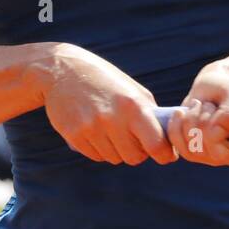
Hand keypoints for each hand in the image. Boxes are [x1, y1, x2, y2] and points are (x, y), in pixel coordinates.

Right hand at [44, 47, 177, 165]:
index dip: (164, 154)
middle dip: (137, 151)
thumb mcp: (132, 90)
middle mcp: (113, 118)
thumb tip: (167, 141)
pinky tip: (94, 129)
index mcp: (133, 105)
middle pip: (135, 157)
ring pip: (114, 158)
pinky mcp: (74, 136)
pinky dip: (99, 148)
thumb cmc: (104, 80)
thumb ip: (149, 114)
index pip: (156, 145)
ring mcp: (92, 128)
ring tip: (110, 127)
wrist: (62, 70)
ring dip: (116, 149)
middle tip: (132, 137)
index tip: (165, 154)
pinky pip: (96, 156)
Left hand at [166, 62, 228, 167]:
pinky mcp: (197, 154)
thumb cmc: (228, 88)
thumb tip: (216, 134)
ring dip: (193, 120)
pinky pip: (182, 148)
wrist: (211, 87)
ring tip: (200, 106)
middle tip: (211, 106)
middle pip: (221, 155)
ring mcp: (217, 157)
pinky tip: (183, 112)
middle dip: (209, 123)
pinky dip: (178, 126)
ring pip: (198, 149)